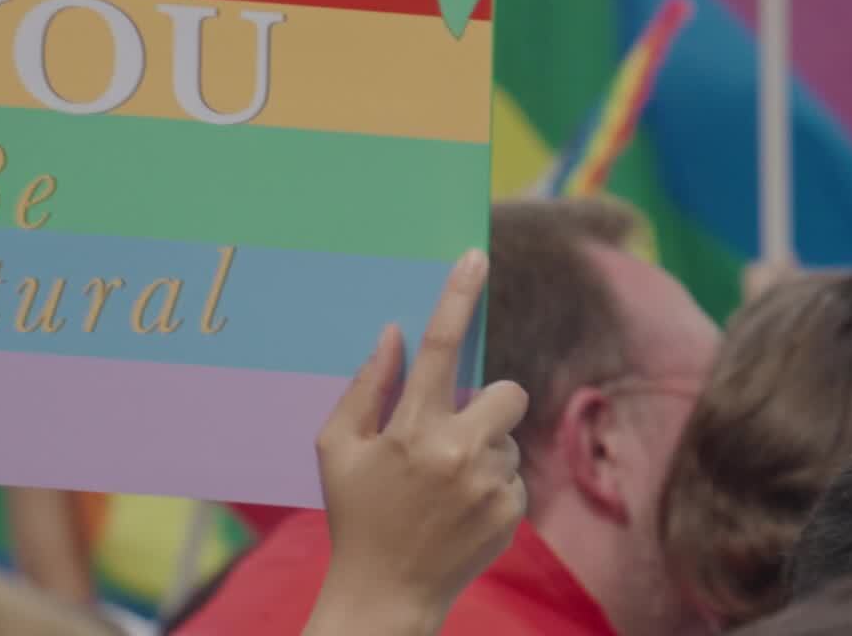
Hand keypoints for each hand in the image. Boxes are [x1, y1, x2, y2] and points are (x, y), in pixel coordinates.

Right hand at [309, 250, 530, 635]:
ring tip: (445, 490)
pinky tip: (460, 513)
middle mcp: (456, 452)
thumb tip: (392, 334)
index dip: (456, 298)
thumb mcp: (337, 452)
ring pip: (508, 438)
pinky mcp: (512, 510)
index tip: (474, 257)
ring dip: (484, 452)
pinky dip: (492, 487)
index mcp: (411, 431)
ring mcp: (489, 483)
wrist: (386, 594)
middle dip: (490, 404)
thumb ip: (365, 389)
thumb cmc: (357, 516)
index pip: (439, 349)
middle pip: (506, 391)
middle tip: (456, 435)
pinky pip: (514, 475)